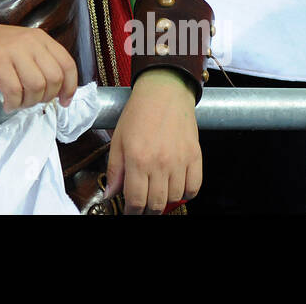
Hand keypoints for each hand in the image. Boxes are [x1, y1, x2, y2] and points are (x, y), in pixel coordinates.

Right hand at [0, 22, 77, 111]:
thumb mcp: (22, 47)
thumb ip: (40, 62)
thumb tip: (58, 90)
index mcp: (40, 38)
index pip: (67, 64)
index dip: (70, 87)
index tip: (63, 101)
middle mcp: (30, 42)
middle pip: (54, 78)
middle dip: (46, 97)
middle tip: (32, 101)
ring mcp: (13, 51)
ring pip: (36, 87)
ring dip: (29, 102)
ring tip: (18, 102)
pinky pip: (14, 91)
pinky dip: (13, 104)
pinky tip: (7, 104)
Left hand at [105, 68, 200, 214]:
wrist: (164, 92)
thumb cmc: (139, 113)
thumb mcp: (118, 140)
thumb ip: (114, 170)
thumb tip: (110, 194)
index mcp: (137, 159)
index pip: (135, 200)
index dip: (131, 212)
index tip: (130, 212)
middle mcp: (160, 163)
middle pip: (156, 204)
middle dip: (147, 210)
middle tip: (143, 205)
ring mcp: (180, 161)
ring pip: (174, 198)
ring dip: (165, 201)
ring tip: (157, 191)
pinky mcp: (195, 157)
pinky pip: (194, 188)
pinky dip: (185, 193)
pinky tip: (176, 187)